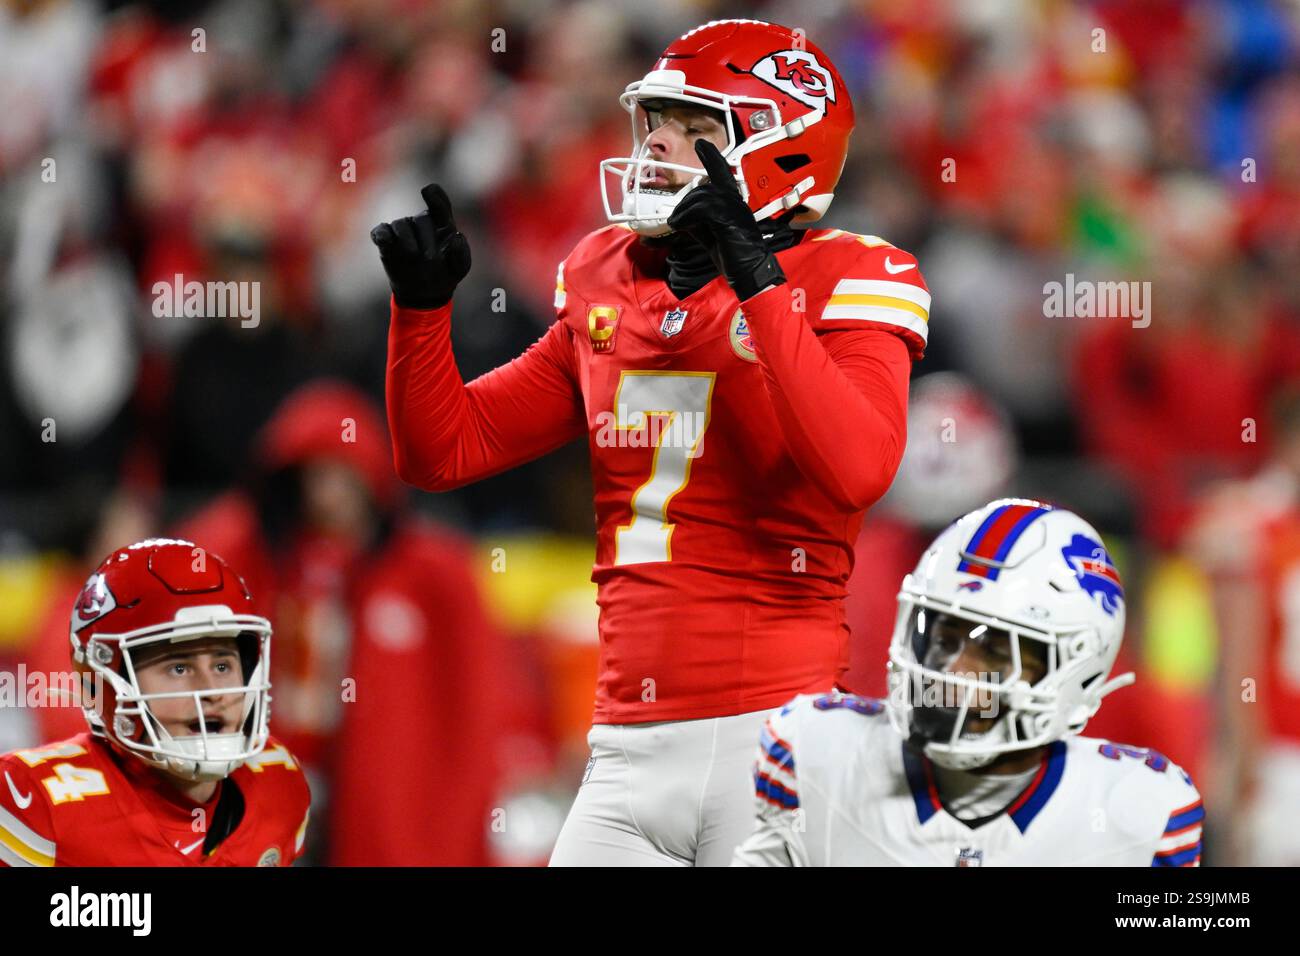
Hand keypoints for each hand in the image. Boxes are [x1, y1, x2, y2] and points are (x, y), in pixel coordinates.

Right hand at [371, 184, 471, 309]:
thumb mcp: (460, 268)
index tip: (427, 191)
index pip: (440, 204)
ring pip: (401, 225)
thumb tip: (456, 237)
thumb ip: (461, 253)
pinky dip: (382, 235)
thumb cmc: (445, 273)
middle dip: (427, 238)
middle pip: (422, 219)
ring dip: (407, 240)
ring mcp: (403, 230)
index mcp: (442, 224)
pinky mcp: (386, 241)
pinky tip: (384, 241)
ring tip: (413, 256)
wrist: (424, 292)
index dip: (435, 197)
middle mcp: (421, 223)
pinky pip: (381, 232)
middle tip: (430, 259)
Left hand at [665, 140, 785, 301]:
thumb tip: (680, 216)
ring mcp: (734, 209)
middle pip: (704, 189)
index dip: (711, 157)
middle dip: (685, 203)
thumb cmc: (734, 256)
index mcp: (734, 202)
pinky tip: (680, 227)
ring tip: (676, 225)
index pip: (721, 173)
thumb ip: (698, 222)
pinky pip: (702, 209)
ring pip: (701, 197)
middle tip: (676, 220)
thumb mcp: (711, 234)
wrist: (751, 273)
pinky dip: (686, 217)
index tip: (701, 144)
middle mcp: (736, 201)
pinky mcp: (729, 219)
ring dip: (683, 211)